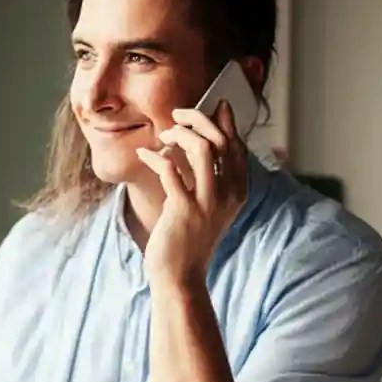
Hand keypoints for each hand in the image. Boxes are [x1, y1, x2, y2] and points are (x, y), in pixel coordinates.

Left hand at [135, 99, 249, 292]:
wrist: (179, 276)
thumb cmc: (189, 238)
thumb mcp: (209, 207)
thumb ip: (211, 177)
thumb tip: (201, 141)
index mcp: (238, 192)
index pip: (237, 146)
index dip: (225, 122)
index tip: (213, 105)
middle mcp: (228, 195)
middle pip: (221, 140)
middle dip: (199, 119)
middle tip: (178, 114)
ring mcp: (207, 202)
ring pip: (201, 148)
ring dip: (179, 134)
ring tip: (163, 137)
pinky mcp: (183, 210)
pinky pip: (170, 169)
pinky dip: (155, 156)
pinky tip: (144, 154)